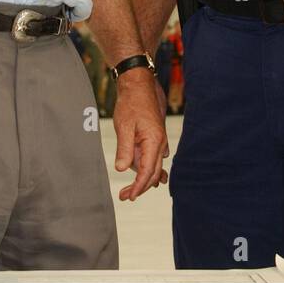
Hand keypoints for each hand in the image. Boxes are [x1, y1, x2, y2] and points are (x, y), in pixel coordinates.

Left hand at [112, 68, 168, 200]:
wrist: (139, 86)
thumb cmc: (131, 103)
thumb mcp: (124, 126)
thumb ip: (125, 149)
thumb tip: (123, 169)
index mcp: (154, 141)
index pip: (148, 171)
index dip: (138, 186)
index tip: (129, 196)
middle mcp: (160, 144)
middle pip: (152, 173)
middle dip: (139, 187)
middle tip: (124, 197)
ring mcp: (158, 141)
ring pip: (152, 167)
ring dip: (141, 179)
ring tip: (127, 192)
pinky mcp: (154, 139)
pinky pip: (152, 159)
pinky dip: (146, 170)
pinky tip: (140, 178)